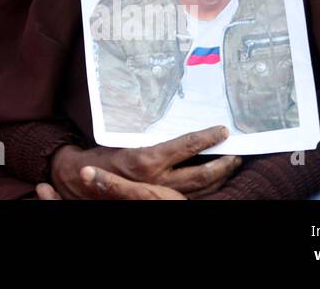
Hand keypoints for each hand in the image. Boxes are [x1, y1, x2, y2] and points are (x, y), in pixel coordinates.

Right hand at [45, 126, 239, 199]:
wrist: (83, 183)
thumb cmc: (102, 156)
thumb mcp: (122, 138)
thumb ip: (146, 132)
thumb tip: (170, 118)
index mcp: (147, 160)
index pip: (186, 146)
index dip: (207, 137)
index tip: (222, 130)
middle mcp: (157, 181)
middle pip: (201, 174)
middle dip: (223, 164)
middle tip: (237, 153)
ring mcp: (160, 195)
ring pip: (200, 190)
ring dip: (220, 178)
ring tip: (231, 165)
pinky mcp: (159, 202)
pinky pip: (191, 198)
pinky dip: (207, 190)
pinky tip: (215, 182)